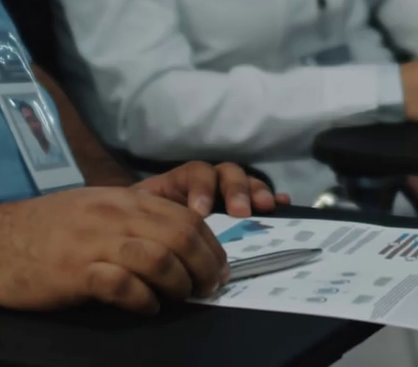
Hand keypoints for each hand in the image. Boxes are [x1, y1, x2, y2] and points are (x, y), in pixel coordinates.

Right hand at [0, 188, 226, 313]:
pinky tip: (145, 307)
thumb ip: (131, 220)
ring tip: (178, 298)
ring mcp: (94, 243)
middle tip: (208, 288)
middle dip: (204, 267)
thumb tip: (175, 243)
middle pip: (180, 237)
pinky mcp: (75, 273)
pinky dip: (144, 301)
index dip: (210, 245)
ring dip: (179, 285)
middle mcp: (113, 216)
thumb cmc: (41, 230)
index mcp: (121, 199)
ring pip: (160, 259)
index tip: (217, 267)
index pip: (184, 216)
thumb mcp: (92, 210)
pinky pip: (125, 287)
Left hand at [134, 161, 289, 217]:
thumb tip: (160, 244)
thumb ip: (148, 224)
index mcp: (178, 184)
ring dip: (256, 192)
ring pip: (245, 182)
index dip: (202, 188)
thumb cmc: (138, 228)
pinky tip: (283, 204)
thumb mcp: (139, 221)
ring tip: (266, 207)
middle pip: (225, 173)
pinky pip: (260, 198)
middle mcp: (205, 185)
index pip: (196, 172)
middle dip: (235, 190)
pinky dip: (272, 199)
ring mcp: (224, 196)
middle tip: (241, 212)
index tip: (200, 213)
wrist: (135, 232)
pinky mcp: (240, 211)